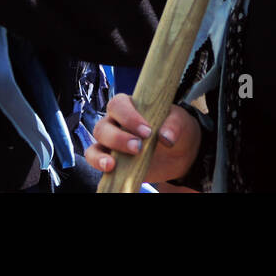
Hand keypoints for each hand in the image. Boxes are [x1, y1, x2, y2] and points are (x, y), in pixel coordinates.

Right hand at [84, 94, 201, 184]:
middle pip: (103, 126)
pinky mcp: (112, 159)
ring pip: (96, 144)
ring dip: (101, 155)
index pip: (118, 105)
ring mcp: (111, 142)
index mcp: (129, 106)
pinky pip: (95, 160)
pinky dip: (98, 165)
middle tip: (138, 148)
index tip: (147, 131)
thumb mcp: (179, 122)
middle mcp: (115, 122)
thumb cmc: (174, 129)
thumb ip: (173, 126)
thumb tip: (165, 137)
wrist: (177, 152)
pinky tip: (109, 170)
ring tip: (113, 165)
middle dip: (118, 138)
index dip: (128, 117)